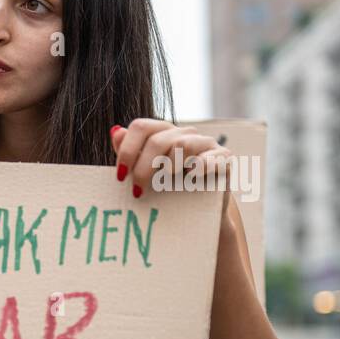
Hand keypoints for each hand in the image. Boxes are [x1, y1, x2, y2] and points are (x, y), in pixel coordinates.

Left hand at [111, 119, 233, 201]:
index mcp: (163, 132)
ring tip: (164, 185)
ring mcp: (206, 143)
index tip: (121, 176)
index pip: (141, 127)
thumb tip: (115, 132)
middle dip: (143, 168)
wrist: (199, 211)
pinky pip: (208, 159)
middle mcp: (184, 133)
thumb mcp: (145, 172)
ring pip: (181, 145)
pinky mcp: (224, 158)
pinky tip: (189, 180)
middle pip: (158, 140)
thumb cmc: (168, 189)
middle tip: (138, 191)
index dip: (127, 150)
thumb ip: (130, 152)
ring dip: (168, 169)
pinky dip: (197, 170)